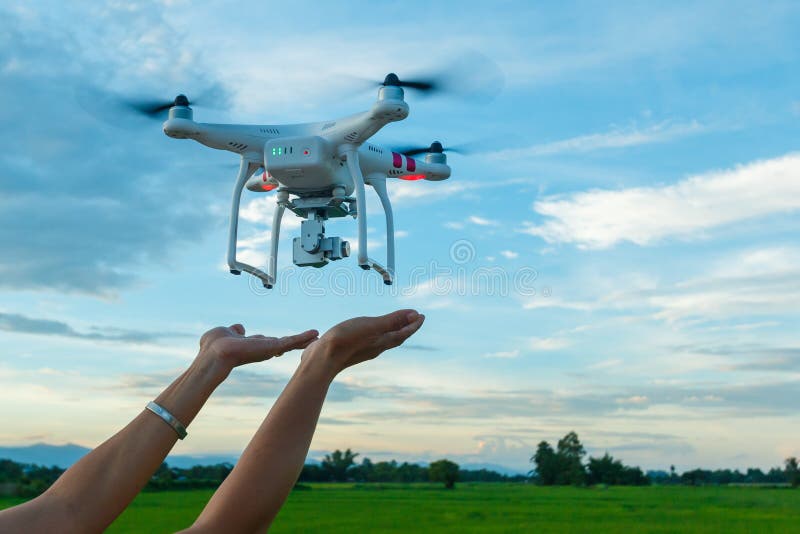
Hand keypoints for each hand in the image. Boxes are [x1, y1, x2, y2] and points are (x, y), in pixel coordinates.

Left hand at [197, 324, 318, 377]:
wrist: (215, 355)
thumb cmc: (214, 346)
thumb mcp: (224, 332)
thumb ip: (232, 330)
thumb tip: (238, 328)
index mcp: (250, 346)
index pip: (266, 344)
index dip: (274, 343)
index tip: (282, 344)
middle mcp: (261, 350)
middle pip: (281, 345)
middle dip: (295, 343)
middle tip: (308, 341)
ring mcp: (268, 350)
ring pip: (289, 344)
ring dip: (303, 340)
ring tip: (317, 336)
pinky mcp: (273, 348)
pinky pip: (291, 341)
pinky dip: (303, 337)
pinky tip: (315, 333)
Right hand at [304, 309, 424, 375]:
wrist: (321, 361)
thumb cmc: (346, 341)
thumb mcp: (371, 326)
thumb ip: (392, 321)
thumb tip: (415, 314)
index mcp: (382, 341)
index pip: (403, 333)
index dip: (413, 324)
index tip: (421, 316)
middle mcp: (375, 346)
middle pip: (395, 337)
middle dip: (405, 328)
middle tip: (413, 318)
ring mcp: (363, 349)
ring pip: (383, 340)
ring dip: (391, 331)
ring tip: (394, 323)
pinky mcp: (350, 348)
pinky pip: (370, 340)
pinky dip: (376, 333)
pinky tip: (368, 331)